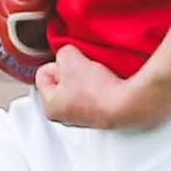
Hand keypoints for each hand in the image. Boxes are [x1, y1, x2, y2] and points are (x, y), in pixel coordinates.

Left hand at [36, 45, 170, 130]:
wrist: (127, 104)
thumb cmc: (96, 90)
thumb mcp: (68, 57)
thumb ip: (62, 51)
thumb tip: (68, 54)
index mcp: (51, 107)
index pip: (43, 75)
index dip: (56, 62)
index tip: (68, 61)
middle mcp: (68, 118)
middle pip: (62, 82)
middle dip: (72, 70)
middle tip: (83, 66)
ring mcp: (88, 118)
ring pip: (81, 87)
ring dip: (88, 76)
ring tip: (97, 72)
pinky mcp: (106, 115)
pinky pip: (98, 93)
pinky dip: (102, 85)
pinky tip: (107, 80)